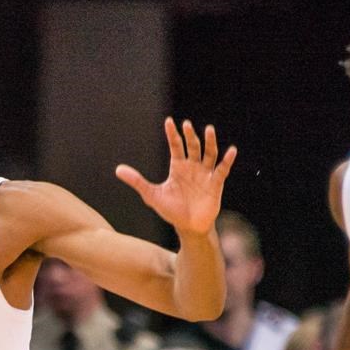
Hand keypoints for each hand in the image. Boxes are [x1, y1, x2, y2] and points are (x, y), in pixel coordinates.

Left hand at [115, 118, 236, 236]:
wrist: (188, 227)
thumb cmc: (172, 210)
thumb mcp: (152, 195)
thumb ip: (137, 181)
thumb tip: (118, 170)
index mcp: (178, 167)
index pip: (175, 146)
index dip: (172, 135)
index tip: (168, 121)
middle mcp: (193, 167)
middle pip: (192, 147)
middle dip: (190, 136)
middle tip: (186, 124)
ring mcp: (205, 174)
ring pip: (208, 154)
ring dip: (209, 142)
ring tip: (209, 129)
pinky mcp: (215, 184)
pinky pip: (222, 170)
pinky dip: (227, 161)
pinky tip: (231, 151)